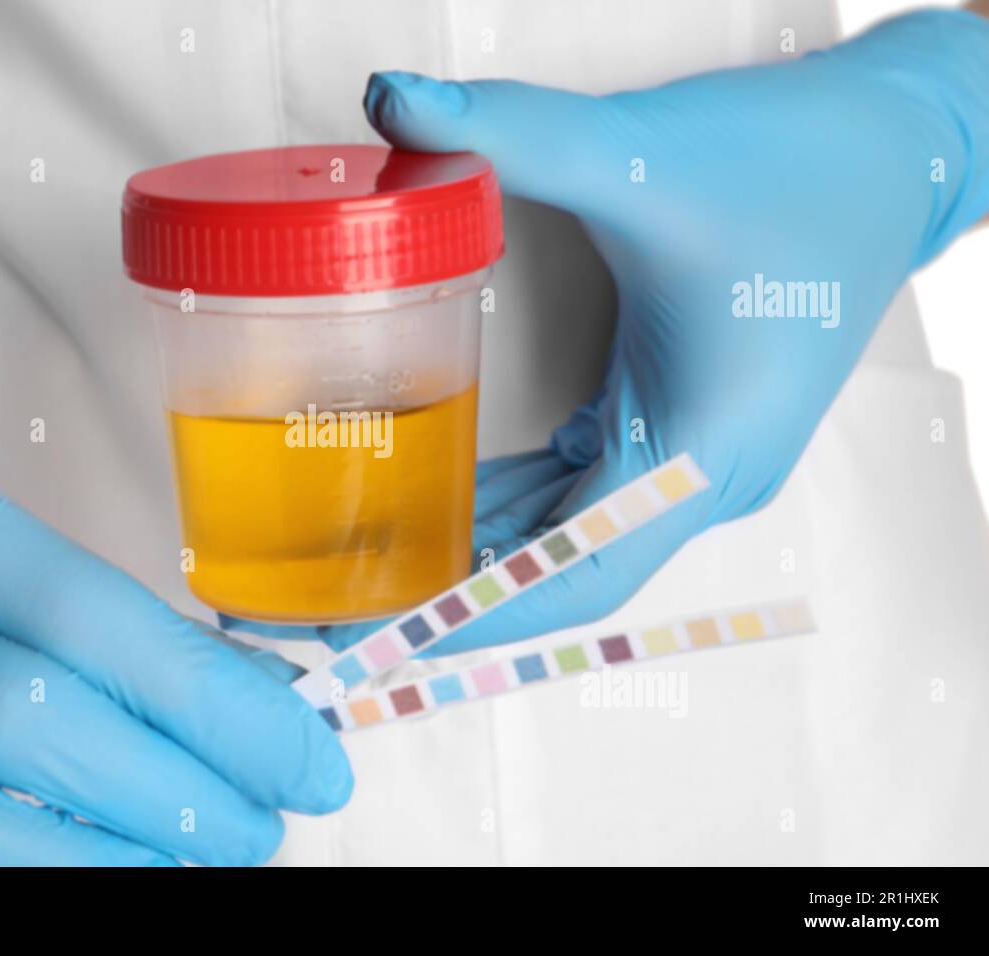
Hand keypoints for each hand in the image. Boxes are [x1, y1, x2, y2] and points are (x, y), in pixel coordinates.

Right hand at [0, 400, 350, 865]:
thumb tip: (254, 707)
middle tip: (252, 833)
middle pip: (27, 725)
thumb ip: (107, 623)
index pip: (101, 623)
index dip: (218, 709)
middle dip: (166, 800)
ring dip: (74, 866)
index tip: (309, 765)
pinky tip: (33, 894)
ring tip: (172, 871)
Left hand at [227, 10, 988, 654]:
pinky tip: (447, 494)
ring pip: (569, 537)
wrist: (893, 150)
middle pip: (559, 572)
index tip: (379, 638)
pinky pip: (583, 492)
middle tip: (339, 602)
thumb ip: (513, 131)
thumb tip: (395, 104)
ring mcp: (694, 458)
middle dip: (450, 595)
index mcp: (702, 452)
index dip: (471, 618)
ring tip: (372, 562)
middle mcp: (701, 477)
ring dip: (477, 551)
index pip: (571, 578)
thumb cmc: (802, 166)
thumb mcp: (645, 158)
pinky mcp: (679, 426)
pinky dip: (514, 502)